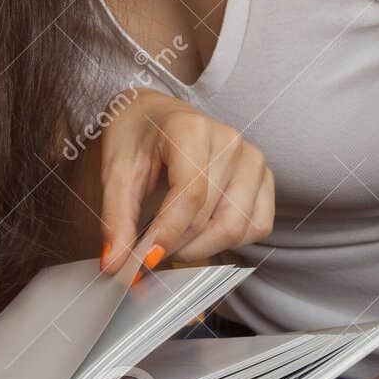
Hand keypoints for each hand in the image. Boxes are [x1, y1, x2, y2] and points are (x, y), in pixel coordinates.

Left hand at [98, 90, 273, 273]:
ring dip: (203, 248)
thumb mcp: (116, 172)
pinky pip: (257, 226)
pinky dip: (229, 241)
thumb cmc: (136, 138)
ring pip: (237, 228)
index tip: (146, 260)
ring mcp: (252, 159)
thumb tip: (115, 264)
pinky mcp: (264, 177)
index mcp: (191, 129)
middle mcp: (229, 142)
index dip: (169, 234)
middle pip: (212, 217)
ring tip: (173, 240)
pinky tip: (202, 232)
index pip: (191, 195)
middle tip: (150, 252)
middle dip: (179, 245)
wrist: (154, 114)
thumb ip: (117, 218)